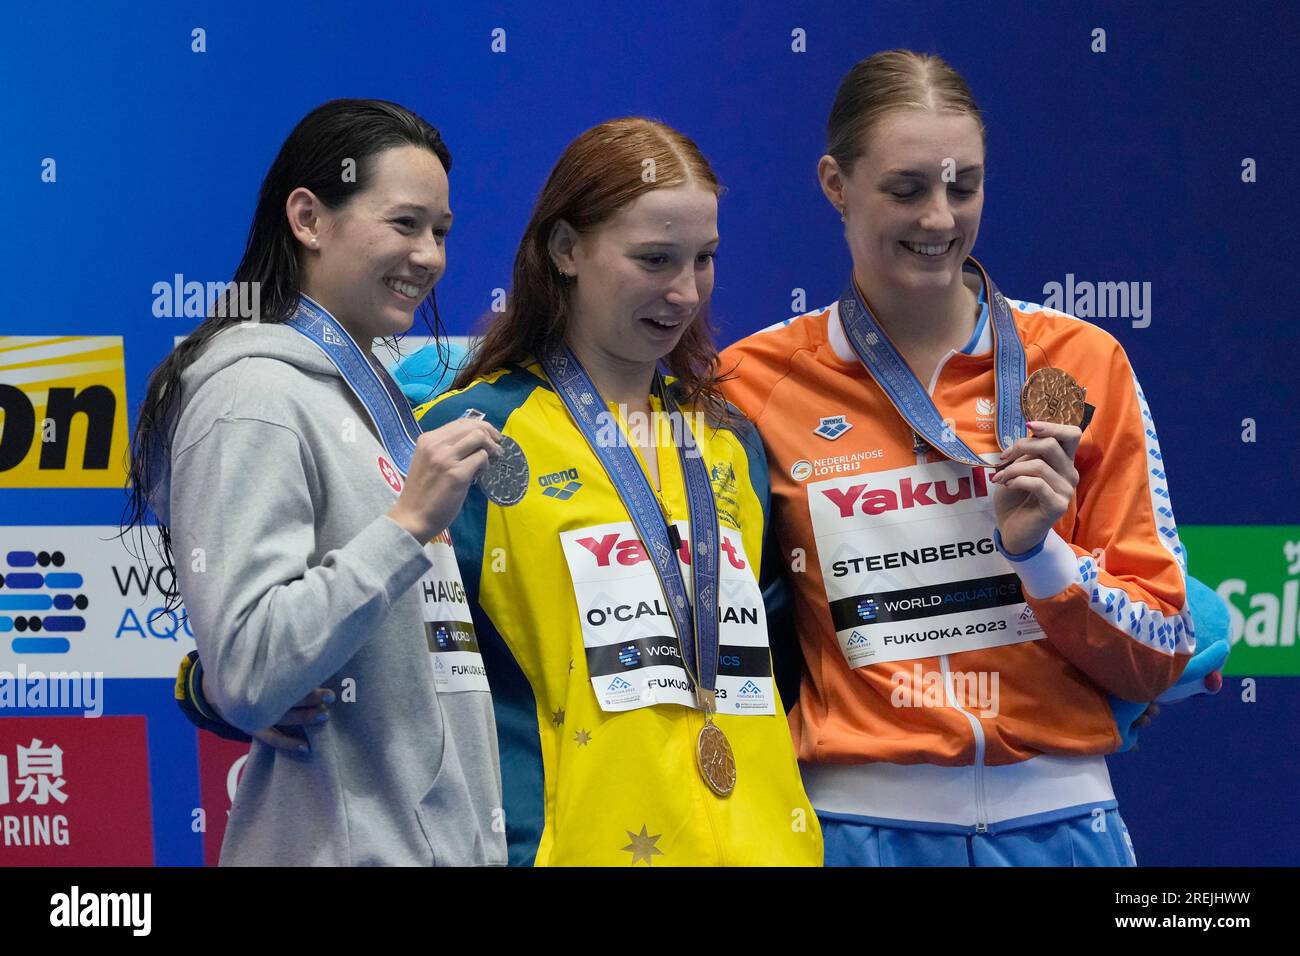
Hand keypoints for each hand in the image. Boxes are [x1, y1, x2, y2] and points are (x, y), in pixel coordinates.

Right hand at [202, 671, 335, 752]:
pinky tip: (307, 747)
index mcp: (254, 674)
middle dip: (310, 697)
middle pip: (284, 696)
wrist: (217, 688)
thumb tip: (312, 652)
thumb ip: (279, 659)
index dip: (301, 675)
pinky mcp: (252, 727)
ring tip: (325, 714)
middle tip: (330, 696)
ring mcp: (252, 714)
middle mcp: (253, 695)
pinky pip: (272, 738)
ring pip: (282, 717)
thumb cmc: (248, 670)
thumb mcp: (256, 660)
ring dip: (305, 717)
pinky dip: (289, 743)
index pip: (281, 676)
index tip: (320, 670)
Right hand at [387, 418, 501, 541]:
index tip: (490, 436)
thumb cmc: (422, 492)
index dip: (480, 426)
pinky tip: (480, 474)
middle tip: (497, 447)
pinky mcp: (457, 474)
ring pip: (479, 438)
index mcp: (427, 439)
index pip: (460, 423)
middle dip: (490, 434)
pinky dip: (486, 464)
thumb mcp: (428, 461)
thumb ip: (446, 448)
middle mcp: (436, 445)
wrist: (412, 517)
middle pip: (472, 427)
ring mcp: (446, 458)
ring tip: (490, 460)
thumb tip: (474, 440)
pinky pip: (481, 458)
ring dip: (490, 448)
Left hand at [990, 420, 1082, 554]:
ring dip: (1012, 469)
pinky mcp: (1057, 505)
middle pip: (1051, 445)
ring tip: (999, 478)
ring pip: (1039, 465)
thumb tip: (1030, 433)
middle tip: (1003, 458)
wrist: (1011, 529)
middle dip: (1021, 446)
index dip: (1052, 426)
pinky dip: (1016, 481)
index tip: (1029, 425)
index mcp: (1062, 461)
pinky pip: (1036, 484)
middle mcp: (1069, 474)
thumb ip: (1028, 452)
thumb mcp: (1018, 468)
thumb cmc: (1014, 497)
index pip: (1071, 434)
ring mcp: (1066, 491)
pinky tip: (1006, 486)